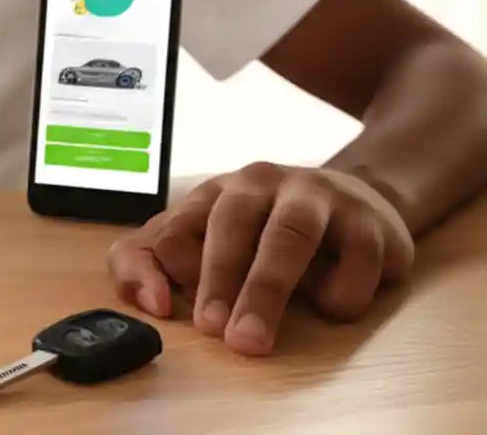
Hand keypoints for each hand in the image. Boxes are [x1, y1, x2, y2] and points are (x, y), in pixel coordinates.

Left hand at [107, 163, 414, 354]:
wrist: (362, 202)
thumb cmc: (268, 233)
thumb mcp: (209, 242)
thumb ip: (157, 265)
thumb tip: (151, 303)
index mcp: (217, 191)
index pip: (178, 226)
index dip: (168, 268)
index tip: (164, 309)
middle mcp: (265, 183)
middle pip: (233, 223)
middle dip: (219, 278)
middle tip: (213, 329)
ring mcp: (321, 196)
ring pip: (290, 236)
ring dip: (267, 290)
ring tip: (252, 339)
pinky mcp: (372, 224)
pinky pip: (354, 264)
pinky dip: (337, 295)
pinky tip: (331, 299)